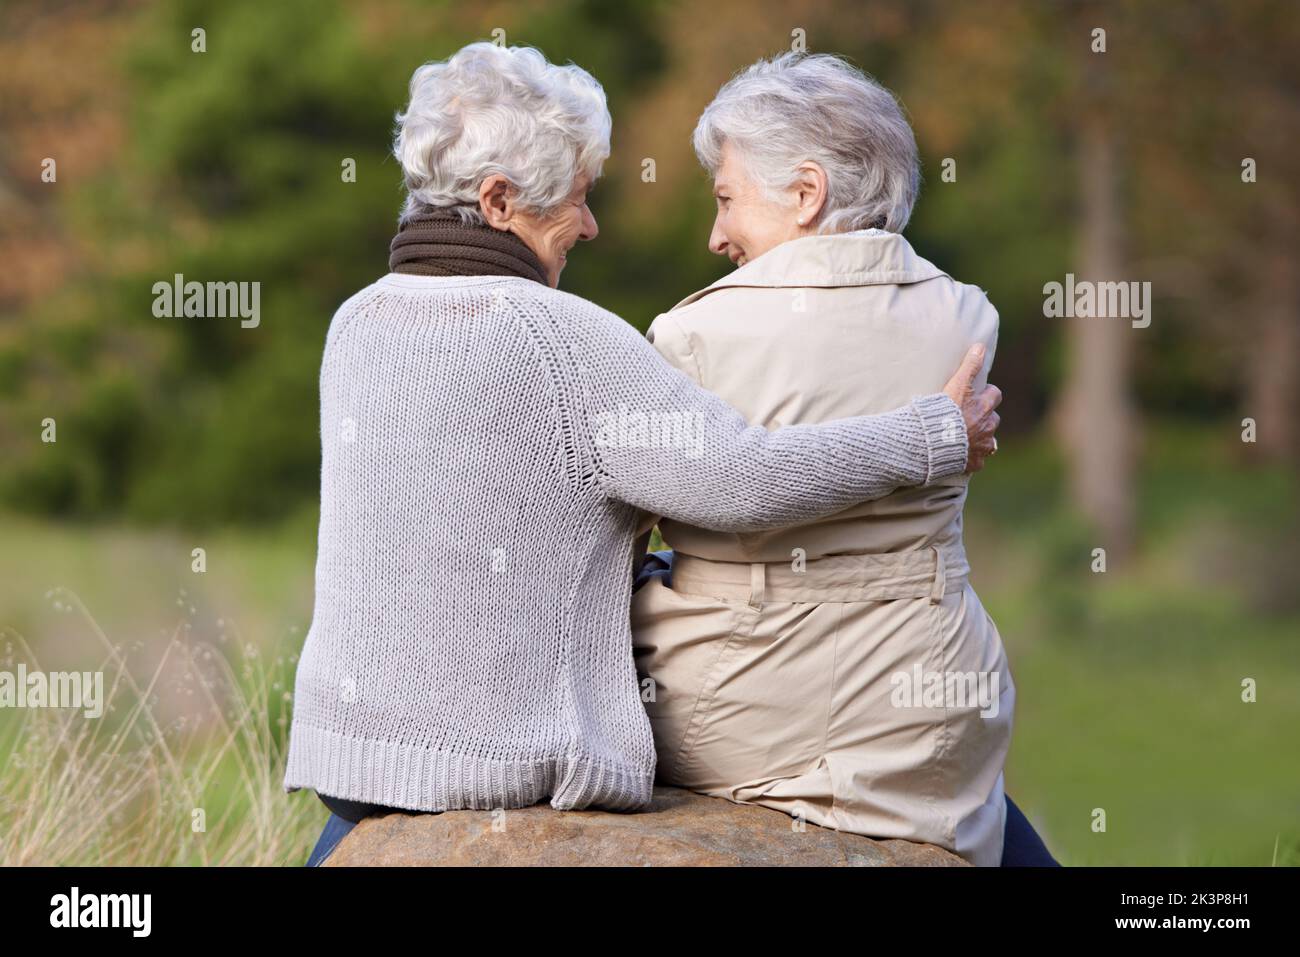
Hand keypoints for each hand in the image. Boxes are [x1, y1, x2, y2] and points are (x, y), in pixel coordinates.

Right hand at [941, 344, 1001, 473]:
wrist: (931, 442)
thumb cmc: (942, 412)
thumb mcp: (956, 385)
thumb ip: (969, 366)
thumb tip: (980, 346)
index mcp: (983, 407)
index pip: (994, 395)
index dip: (986, 394)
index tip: (977, 395)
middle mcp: (987, 426)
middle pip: (994, 419)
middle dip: (985, 417)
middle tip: (969, 416)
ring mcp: (982, 446)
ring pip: (989, 440)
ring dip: (980, 437)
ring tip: (966, 436)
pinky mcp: (974, 462)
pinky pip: (977, 460)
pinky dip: (971, 457)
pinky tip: (961, 454)